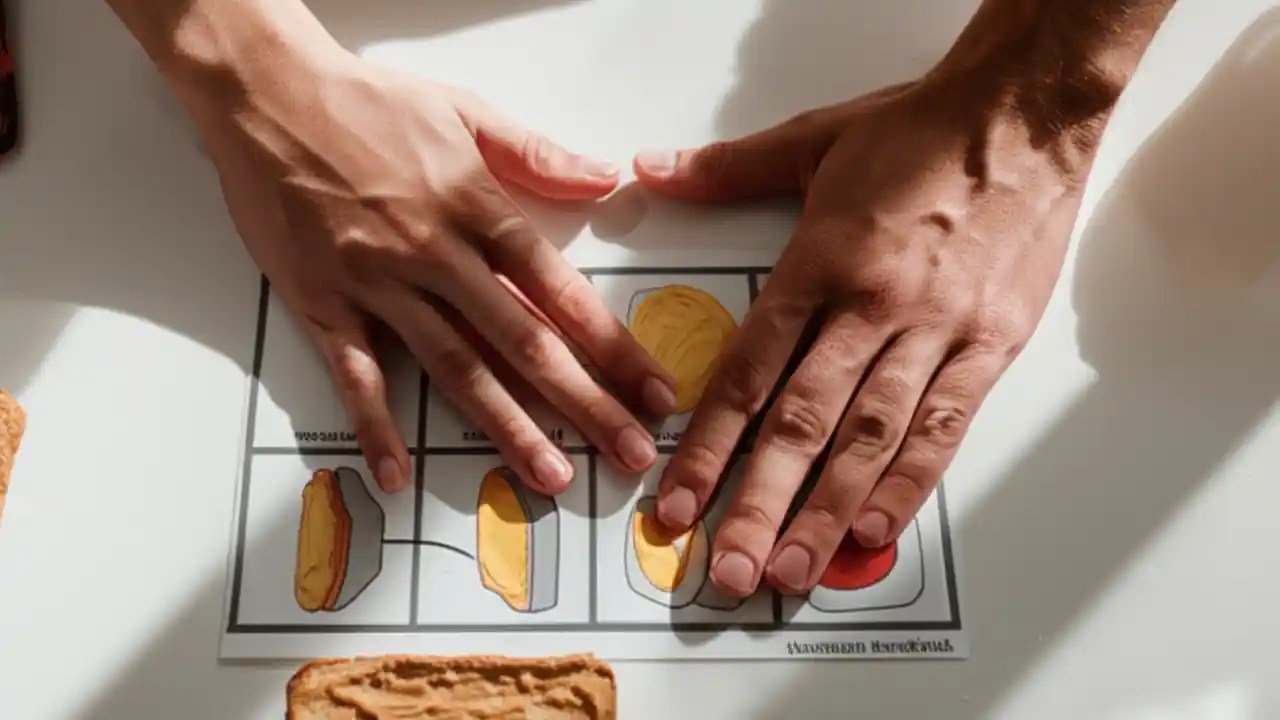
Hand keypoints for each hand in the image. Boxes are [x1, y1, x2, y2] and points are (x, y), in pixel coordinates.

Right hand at [197, 50, 673, 494]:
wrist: (266, 92)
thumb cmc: (366, 101)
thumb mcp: (464, 110)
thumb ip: (536, 152)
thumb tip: (604, 178)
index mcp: (476, 207)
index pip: (559, 289)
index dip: (611, 344)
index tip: (652, 388)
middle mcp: (435, 253)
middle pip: (522, 341)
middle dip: (584, 402)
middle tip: (629, 452)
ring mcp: (378, 283)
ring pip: (454, 367)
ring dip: (507, 426)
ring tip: (550, 473)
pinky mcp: (323, 303)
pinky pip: (354, 375)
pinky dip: (375, 427)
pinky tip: (398, 475)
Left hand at [634, 73, 1109, 595]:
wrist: (1025, 114)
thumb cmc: (920, 131)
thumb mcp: (812, 138)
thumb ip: (726, 170)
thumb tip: (654, 170)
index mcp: (821, 262)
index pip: (750, 374)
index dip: (709, 447)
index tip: (680, 502)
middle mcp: (875, 306)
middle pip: (804, 424)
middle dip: (760, 505)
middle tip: (729, 569)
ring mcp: (936, 332)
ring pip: (872, 440)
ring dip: (827, 513)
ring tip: (792, 571)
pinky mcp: (990, 346)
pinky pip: (944, 427)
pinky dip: (909, 484)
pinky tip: (875, 531)